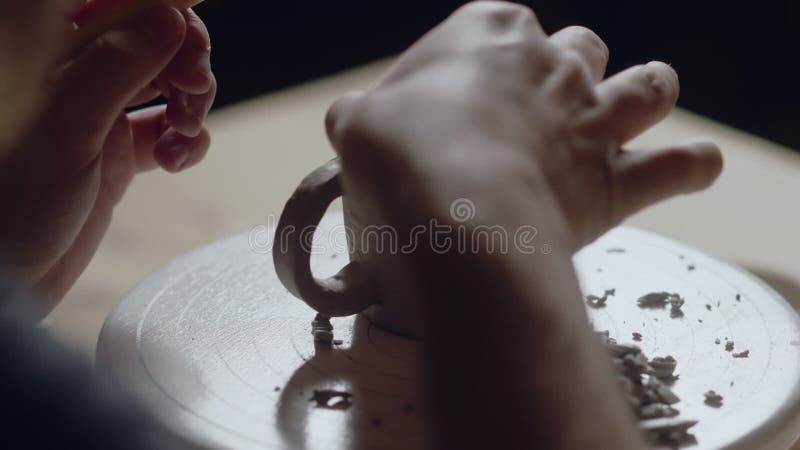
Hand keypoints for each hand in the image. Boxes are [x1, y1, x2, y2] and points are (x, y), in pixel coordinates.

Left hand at [0, 1, 215, 314]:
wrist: (7, 280)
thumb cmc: (10, 208)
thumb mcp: (65, 132)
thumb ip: (116, 69)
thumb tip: (167, 19)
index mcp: (39, 50)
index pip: (113, 4)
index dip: (160, 9)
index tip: (190, 27)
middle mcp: (69, 73)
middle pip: (148, 34)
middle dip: (183, 57)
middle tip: (196, 89)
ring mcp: (94, 111)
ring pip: (164, 79)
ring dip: (190, 102)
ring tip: (187, 133)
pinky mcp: (114, 150)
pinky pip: (165, 127)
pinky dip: (185, 140)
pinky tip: (179, 159)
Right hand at [326, 1, 721, 249]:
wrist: (454, 215)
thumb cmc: (399, 157)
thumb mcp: (356, 123)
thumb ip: (364, 115)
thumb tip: (358, 123)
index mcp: (490, 32)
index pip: (492, 28)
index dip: (473, 65)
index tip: (452, 103)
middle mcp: (554, 65)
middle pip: (579, 50)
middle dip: (565, 73)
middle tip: (537, 112)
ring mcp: (592, 119)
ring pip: (648, 86)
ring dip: (643, 95)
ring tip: (627, 113)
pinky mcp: (616, 180)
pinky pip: (679, 166)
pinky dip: (690, 166)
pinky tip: (693, 167)